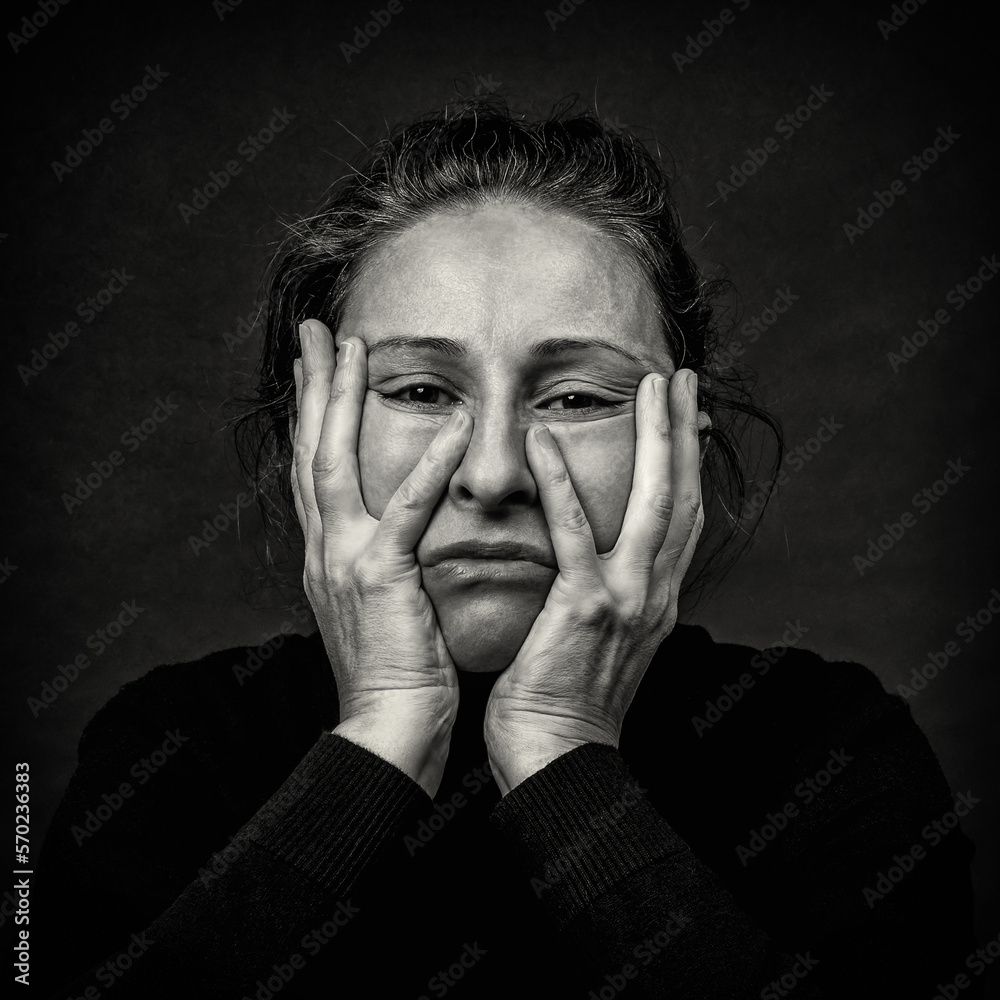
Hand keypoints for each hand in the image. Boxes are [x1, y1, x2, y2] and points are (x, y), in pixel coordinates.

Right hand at [291, 319, 473, 796]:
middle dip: (309, 387)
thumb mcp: (386, 607)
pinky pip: (403, 512)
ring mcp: (345, 561)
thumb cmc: (398, 674)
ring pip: (333, 463)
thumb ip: (388, 561)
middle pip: (309, 450)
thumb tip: (402, 535)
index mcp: (331, 555)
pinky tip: (448, 424)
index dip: (313, 416)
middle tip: (310, 331)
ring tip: (349, 345)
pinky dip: (426, 467)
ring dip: (341, 399)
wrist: (390, 732)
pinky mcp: (379, 580)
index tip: (316, 368)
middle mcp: (326, 549)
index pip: (316, 470)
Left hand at [483, 370, 703, 794]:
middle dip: (685, 433)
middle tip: (681, 378)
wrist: (558, 761)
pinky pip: (573, 536)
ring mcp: (627, 599)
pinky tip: (546, 439)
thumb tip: (598, 568)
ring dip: (655, 437)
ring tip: (651, 385)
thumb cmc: (567, 704)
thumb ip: (607, 597)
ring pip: (656, 501)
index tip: (683, 418)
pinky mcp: (586, 609)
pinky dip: (563, 484)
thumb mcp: (601, 643)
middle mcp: (654, 592)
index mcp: (654, 598)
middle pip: (684, 495)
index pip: (681, 518)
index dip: (687, 464)